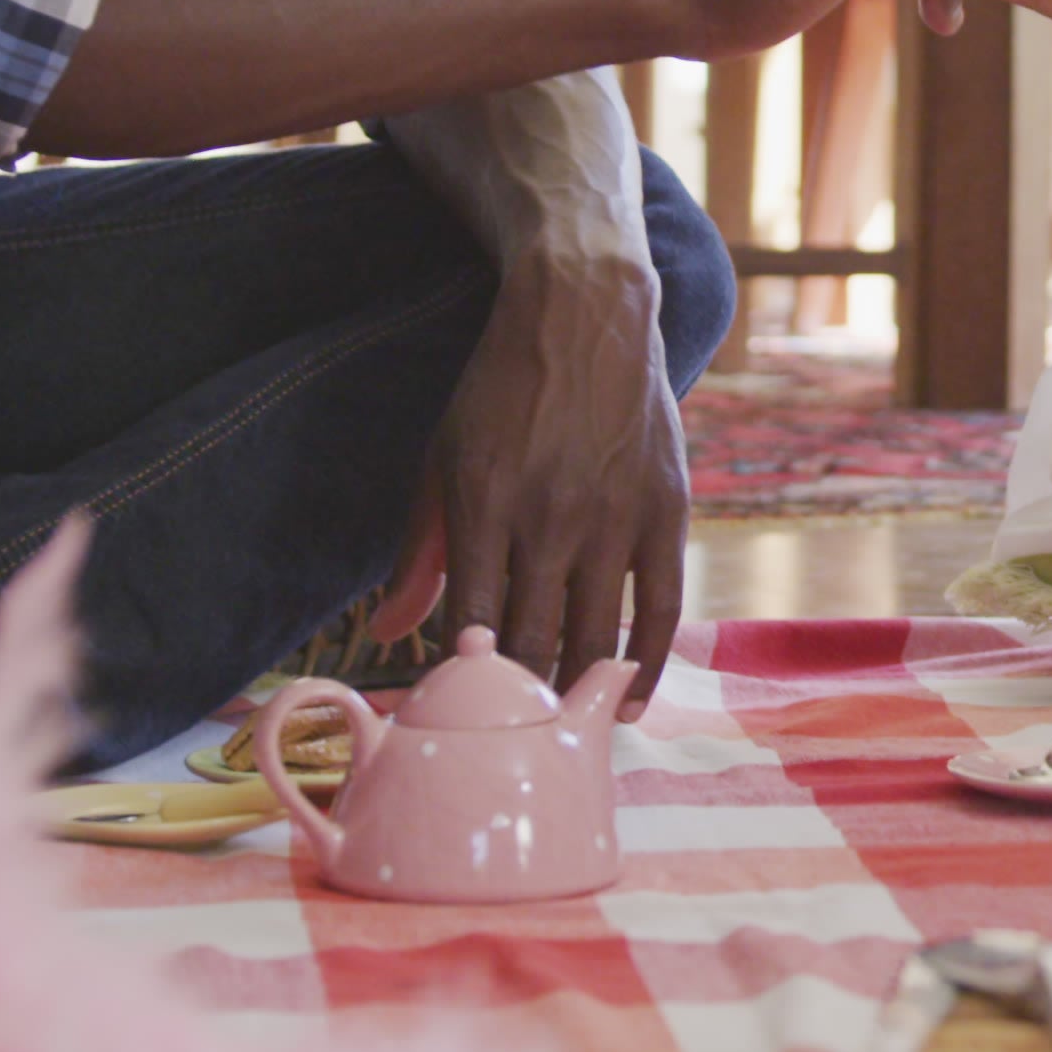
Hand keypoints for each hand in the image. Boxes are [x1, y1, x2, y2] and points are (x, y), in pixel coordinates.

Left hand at [362, 255, 684, 715]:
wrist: (586, 313)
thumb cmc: (502, 390)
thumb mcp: (443, 459)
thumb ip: (417, 553)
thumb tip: (384, 637)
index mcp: (483, 505)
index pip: (467, 627)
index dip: (459, 686)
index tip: (451, 717)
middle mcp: (551, 517)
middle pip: (532, 645)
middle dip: (513, 704)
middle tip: (502, 738)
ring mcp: (615, 517)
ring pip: (595, 639)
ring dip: (573, 696)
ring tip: (556, 729)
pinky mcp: (666, 512)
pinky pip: (660, 610)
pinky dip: (644, 667)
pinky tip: (624, 702)